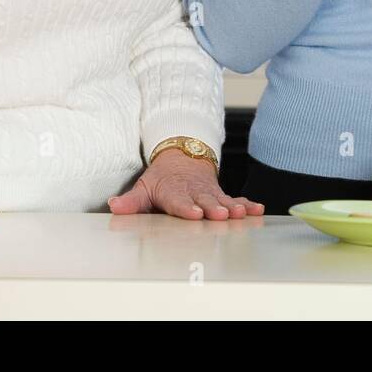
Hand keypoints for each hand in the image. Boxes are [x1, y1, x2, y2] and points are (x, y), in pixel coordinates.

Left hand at [107, 148, 263, 219]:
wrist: (183, 156)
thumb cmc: (162, 179)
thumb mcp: (144, 187)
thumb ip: (131, 201)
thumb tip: (114, 207)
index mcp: (173, 192)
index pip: (178, 200)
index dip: (186, 207)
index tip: (194, 214)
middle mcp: (194, 192)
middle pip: (204, 200)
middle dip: (212, 208)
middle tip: (220, 215)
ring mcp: (209, 193)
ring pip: (222, 199)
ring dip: (232, 207)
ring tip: (240, 214)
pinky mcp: (221, 194)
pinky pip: (235, 199)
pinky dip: (247, 204)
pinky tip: (257, 210)